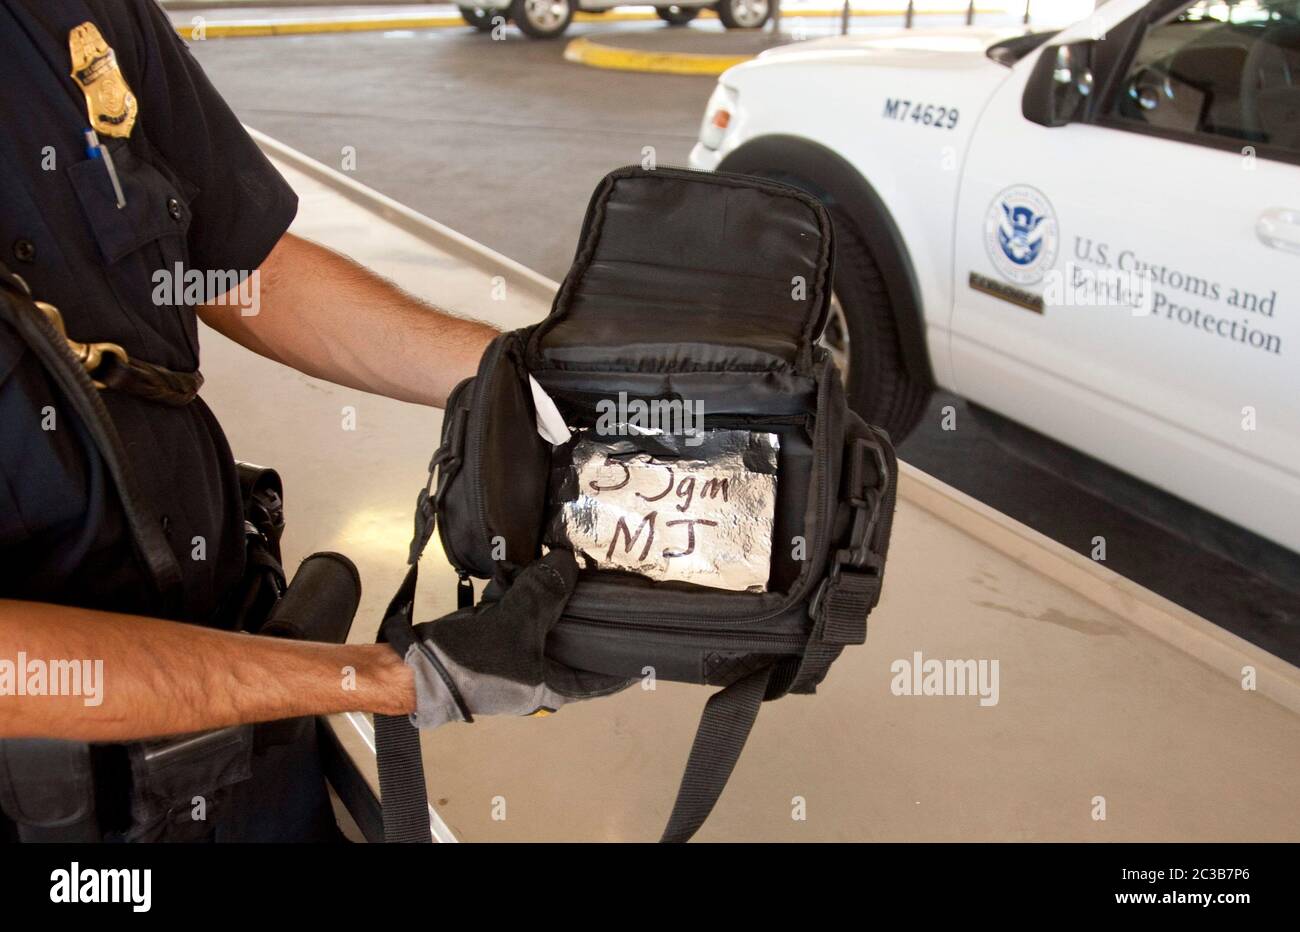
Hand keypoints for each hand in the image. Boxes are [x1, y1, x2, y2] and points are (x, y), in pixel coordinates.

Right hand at [401, 550, 630, 727]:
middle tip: (597, 581)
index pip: (601, 678)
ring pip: (544, 620)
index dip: (624, 662)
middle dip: (579, 608)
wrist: (411, 668)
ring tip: (549, 566)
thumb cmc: (470, 663)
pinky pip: (516, 613)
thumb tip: (568, 564)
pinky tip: (512, 573)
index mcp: (551, 685)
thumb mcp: (514, 624)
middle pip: (572, 640)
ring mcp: (515, 657)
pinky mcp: (494, 639)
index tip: (646, 644)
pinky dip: (516, 592)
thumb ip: (544, 593)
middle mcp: (538, 673)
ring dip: (543, 593)